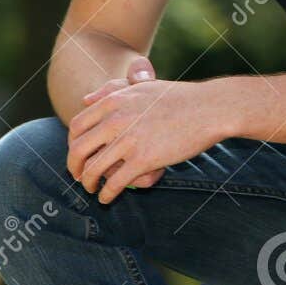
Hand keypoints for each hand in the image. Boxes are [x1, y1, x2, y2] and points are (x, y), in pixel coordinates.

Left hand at [67, 74, 228, 203]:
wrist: (212, 108)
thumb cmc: (181, 98)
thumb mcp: (144, 86)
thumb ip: (113, 92)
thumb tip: (84, 99)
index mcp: (115, 100)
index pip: (77, 126)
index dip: (73, 144)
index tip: (79, 155)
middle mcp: (117, 119)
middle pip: (78, 150)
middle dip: (74, 167)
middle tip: (79, 176)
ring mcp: (130, 140)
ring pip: (93, 170)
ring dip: (88, 184)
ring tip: (92, 190)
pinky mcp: (144, 159)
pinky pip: (114, 183)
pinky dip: (106, 194)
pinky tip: (108, 198)